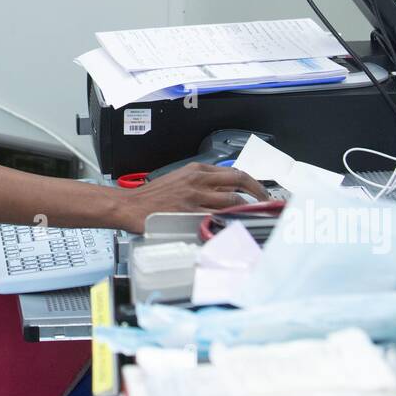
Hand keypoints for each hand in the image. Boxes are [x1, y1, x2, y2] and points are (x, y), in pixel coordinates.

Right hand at [120, 163, 268, 234]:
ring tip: (254, 216)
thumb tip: (220, 192)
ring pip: (232, 198)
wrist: (130, 206)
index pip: (231, 171)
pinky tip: (236, 225)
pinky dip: (230, 219)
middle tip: (265, 201)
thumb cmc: (151, 197)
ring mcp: (195, 196)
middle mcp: (197, 180)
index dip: (250, 181)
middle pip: (238, 180)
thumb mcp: (178, 180)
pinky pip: (217, 215)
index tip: (257, 190)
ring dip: (247, 207)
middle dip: (257, 190)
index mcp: (195, 170)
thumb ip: (199, 184)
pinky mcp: (190, 212)